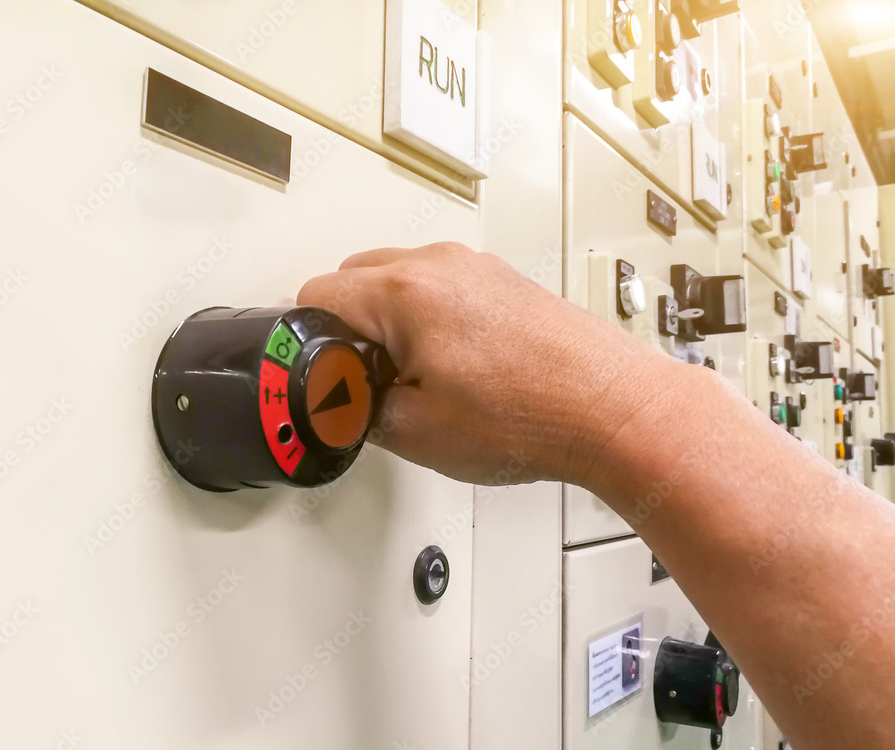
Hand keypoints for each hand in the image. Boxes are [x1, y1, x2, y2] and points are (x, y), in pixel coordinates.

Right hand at [297, 243, 672, 487]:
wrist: (613, 410)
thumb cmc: (534, 415)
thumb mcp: (415, 432)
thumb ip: (358, 408)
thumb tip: (344, 399)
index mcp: (406, 291)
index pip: (317, 293)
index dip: (306, 340)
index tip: (320, 372)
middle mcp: (441, 264)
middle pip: (355, 276)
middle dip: (346, 326)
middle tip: (362, 378)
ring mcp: (477, 267)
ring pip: (400, 278)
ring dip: (389, 318)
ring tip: (414, 374)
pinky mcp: (505, 280)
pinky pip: (443, 286)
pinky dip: (430, 316)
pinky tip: (453, 364)